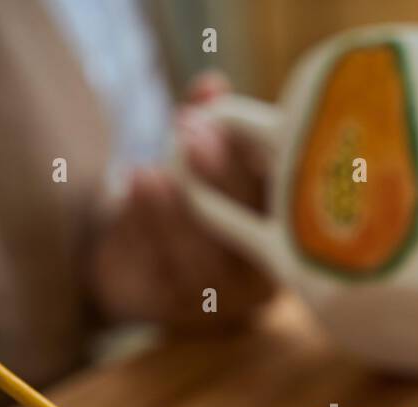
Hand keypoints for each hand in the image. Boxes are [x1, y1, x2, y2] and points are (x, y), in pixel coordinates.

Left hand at [89, 72, 274, 329]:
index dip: (259, 163)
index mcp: (287, 239)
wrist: (130, 263)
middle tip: (196, 136)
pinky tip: (134, 187)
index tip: (231, 121)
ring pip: (202, 261)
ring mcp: (220, 303)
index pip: (286, 205)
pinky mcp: (174, 314)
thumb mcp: (198, 159)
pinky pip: (163, 274)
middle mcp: (262, 276)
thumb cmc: (185, 202)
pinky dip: (146, 228)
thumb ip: (209, 123)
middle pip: (248, 236)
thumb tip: (213, 83)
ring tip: (152, 170)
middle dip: (221, 182)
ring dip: (176, 212)